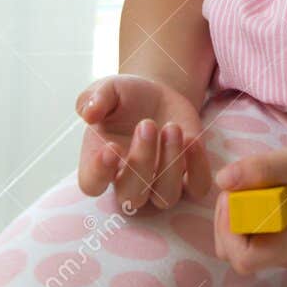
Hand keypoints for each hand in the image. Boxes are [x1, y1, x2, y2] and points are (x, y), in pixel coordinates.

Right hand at [75, 75, 212, 211]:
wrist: (158, 96)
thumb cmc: (126, 97)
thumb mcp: (108, 89)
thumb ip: (95, 98)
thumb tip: (88, 113)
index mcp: (100, 163)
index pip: (91, 184)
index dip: (99, 172)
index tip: (111, 147)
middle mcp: (128, 181)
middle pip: (132, 196)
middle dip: (141, 162)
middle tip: (146, 124)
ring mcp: (160, 183)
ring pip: (166, 196)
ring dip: (171, 164)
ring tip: (172, 127)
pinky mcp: (189, 176)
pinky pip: (197, 188)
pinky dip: (198, 168)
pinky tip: (192, 139)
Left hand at [212, 132, 286, 274]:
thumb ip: (264, 168)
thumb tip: (222, 180)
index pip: (243, 257)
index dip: (228, 227)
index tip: (234, 192)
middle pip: (238, 254)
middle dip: (229, 219)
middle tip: (241, 183)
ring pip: (245, 244)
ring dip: (239, 213)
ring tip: (258, 182)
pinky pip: (258, 233)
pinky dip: (251, 211)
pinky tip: (269, 186)